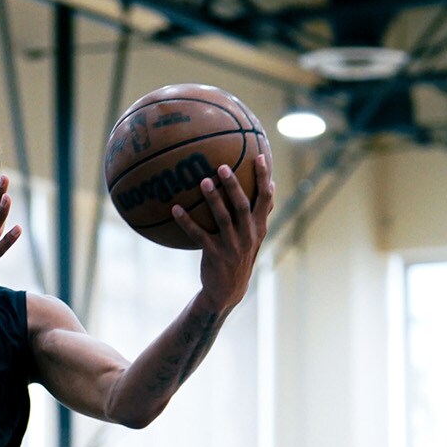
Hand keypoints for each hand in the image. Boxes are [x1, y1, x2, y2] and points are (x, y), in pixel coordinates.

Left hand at [168, 153, 273, 311]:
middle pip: (242, 205)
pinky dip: (186, 222)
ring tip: (202, 181)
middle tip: (222, 166)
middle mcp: (248, 235)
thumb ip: (261, 213)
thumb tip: (272, 186)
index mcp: (258, 227)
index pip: (265, 198)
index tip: (260, 156)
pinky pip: (198, 235)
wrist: (228, 290)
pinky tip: (175, 209)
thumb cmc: (240, 255)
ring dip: (212, 199)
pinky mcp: (214, 254)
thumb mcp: (255, 236)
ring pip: (222, 218)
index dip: (263, 178)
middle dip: (233, 185)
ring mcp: (231, 245)